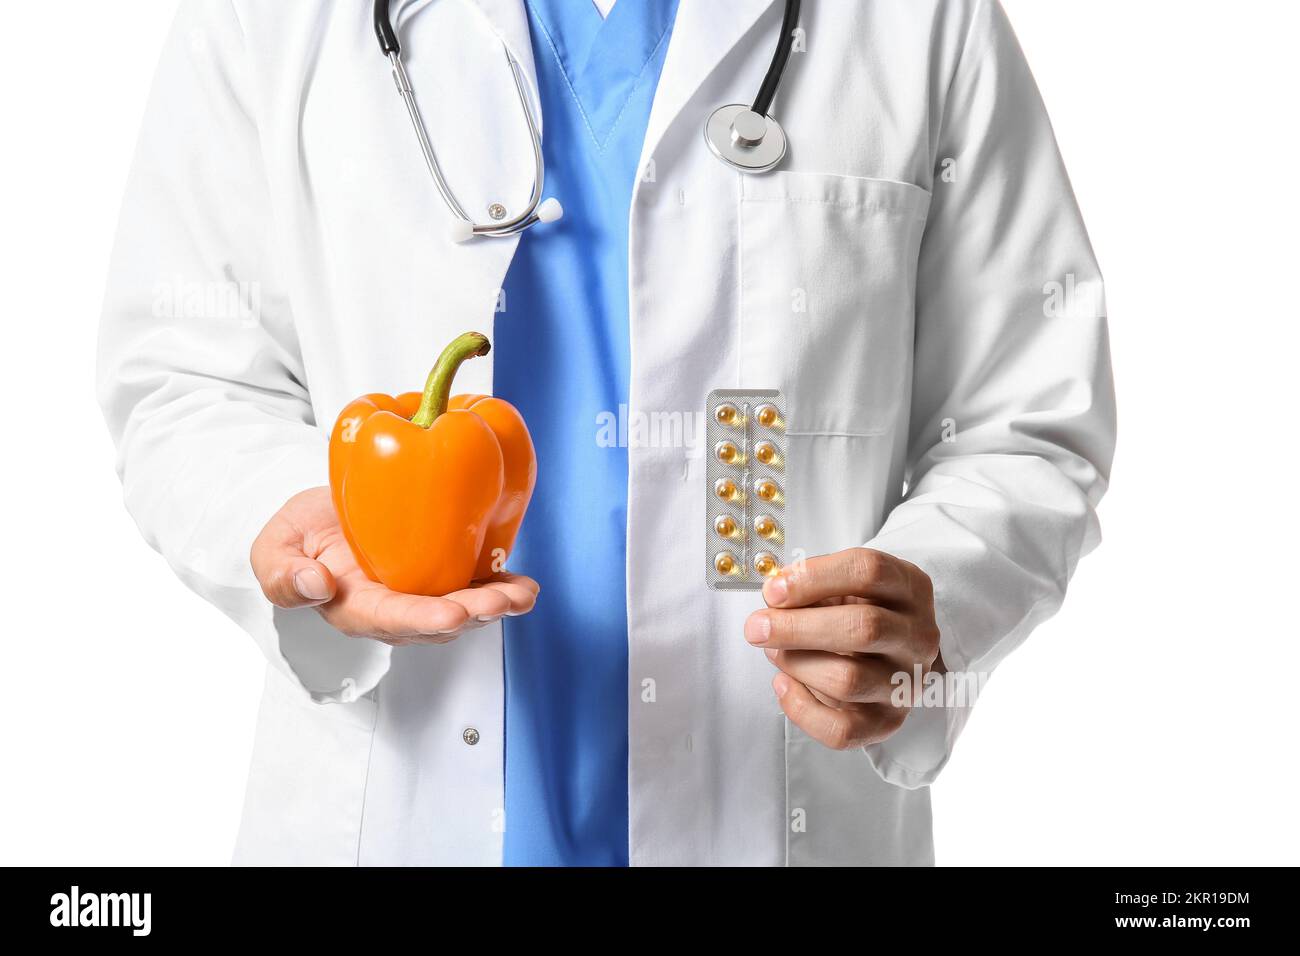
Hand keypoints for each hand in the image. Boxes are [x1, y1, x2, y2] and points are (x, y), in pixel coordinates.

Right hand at [251, 487, 538, 644]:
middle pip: (437, 621)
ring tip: (522, 594)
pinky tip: (523, 584)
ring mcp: (422, 594)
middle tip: (501, 601)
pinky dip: (501, 587)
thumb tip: (315, 586)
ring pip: (463, 608)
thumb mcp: (274, 546)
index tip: (452, 614)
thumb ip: (282, 573)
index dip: (422, 619)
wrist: (324, 513)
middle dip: (473, 614)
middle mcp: (394, 609)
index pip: (390, 620)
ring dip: (495, 604)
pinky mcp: (443, 576)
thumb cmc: (300, 533)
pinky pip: (475, 587)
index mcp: (354, 608)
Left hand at [745, 548, 940, 750]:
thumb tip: (774, 597)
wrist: (885, 655)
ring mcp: (906, 683)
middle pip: (863, 628)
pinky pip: (842, 729)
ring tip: (773, 651)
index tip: (774, 589)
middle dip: (798, 627)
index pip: (869, 571)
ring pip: (849, 679)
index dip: (815, 578)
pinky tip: (782, 683)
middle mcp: (917, 636)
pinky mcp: (887, 722)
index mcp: (910, 588)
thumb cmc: (854, 611)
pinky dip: (801, 707)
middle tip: (757, 626)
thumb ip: (810, 586)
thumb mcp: (841, 585)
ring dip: (797, 664)